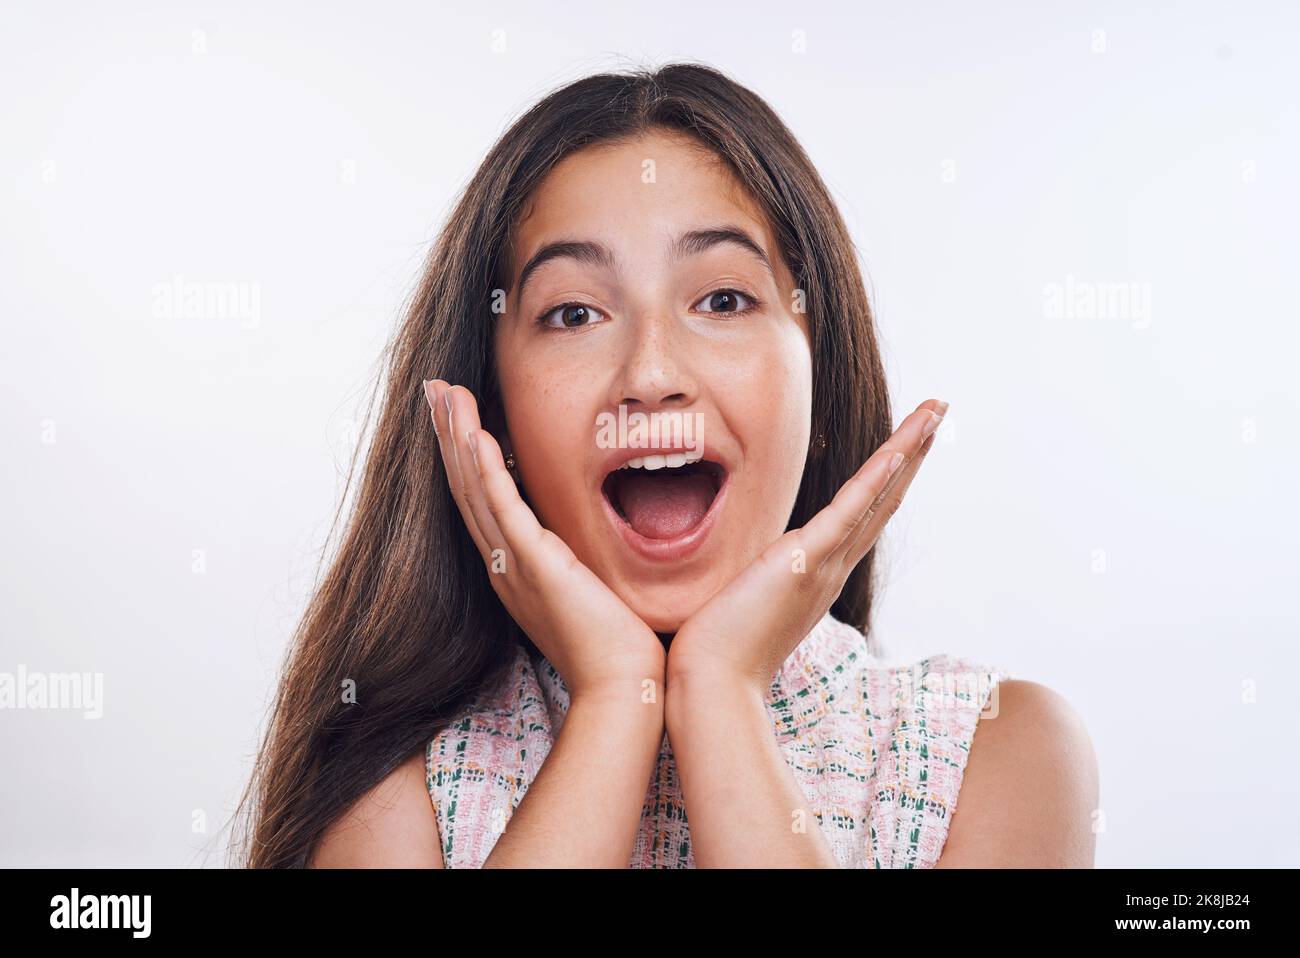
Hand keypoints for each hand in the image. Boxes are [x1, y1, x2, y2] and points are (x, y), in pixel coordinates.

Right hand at [423, 379, 665, 703]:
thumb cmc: (617, 646)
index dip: (465, 456)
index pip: (482, 500)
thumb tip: (589, 542)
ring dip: (457, 439)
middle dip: (449, 435)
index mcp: (516, 569)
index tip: (457, 415)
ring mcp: (514, 565)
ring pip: (474, 490)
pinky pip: (503, 508)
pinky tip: (476, 434)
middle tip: (435, 391)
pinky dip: (487, 469)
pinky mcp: (535, 566)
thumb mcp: (590, 592)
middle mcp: (504, 565)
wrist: (622, 686)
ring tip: (444, 395)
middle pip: (465, 487)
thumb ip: (581, 562)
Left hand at [666, 399, 947, 693]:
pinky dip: (878, 477)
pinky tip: (901, 446)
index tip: (903, 447)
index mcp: (815, 576)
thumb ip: (745, 582)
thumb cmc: (712, 654)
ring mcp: (823, 565)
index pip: (859, 517)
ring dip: (908, 450)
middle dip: (911, 454)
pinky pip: (851, 510)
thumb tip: (729, 572)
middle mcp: (830, 569)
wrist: (711, 686)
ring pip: (878, 496)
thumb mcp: (737, 604)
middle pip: (883, 500)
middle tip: (936, 413)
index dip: (885, 480)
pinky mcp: (805, 561)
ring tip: (935, 411)